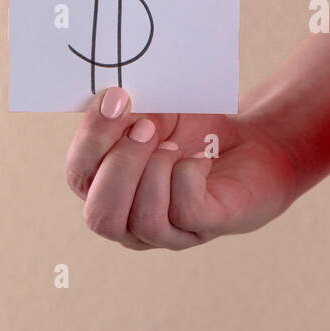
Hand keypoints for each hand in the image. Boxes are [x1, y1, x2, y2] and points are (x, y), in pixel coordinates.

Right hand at [64, 87, 299, 249]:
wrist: (251, 143)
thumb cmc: (194, 130)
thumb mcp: (156, 112)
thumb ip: (128, 112)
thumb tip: (111, 104)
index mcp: (104, 188)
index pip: (78, 176)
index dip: (92, 138)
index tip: (117, 98)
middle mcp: (128, 220)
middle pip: (100, 215)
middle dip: (122, 165)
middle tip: (147, 128)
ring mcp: (166, 232)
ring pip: (143, 218)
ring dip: (157, 171)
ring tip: (174, 147)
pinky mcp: (203, 228)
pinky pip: (184, 211)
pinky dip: (189, 176)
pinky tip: (200, 161)